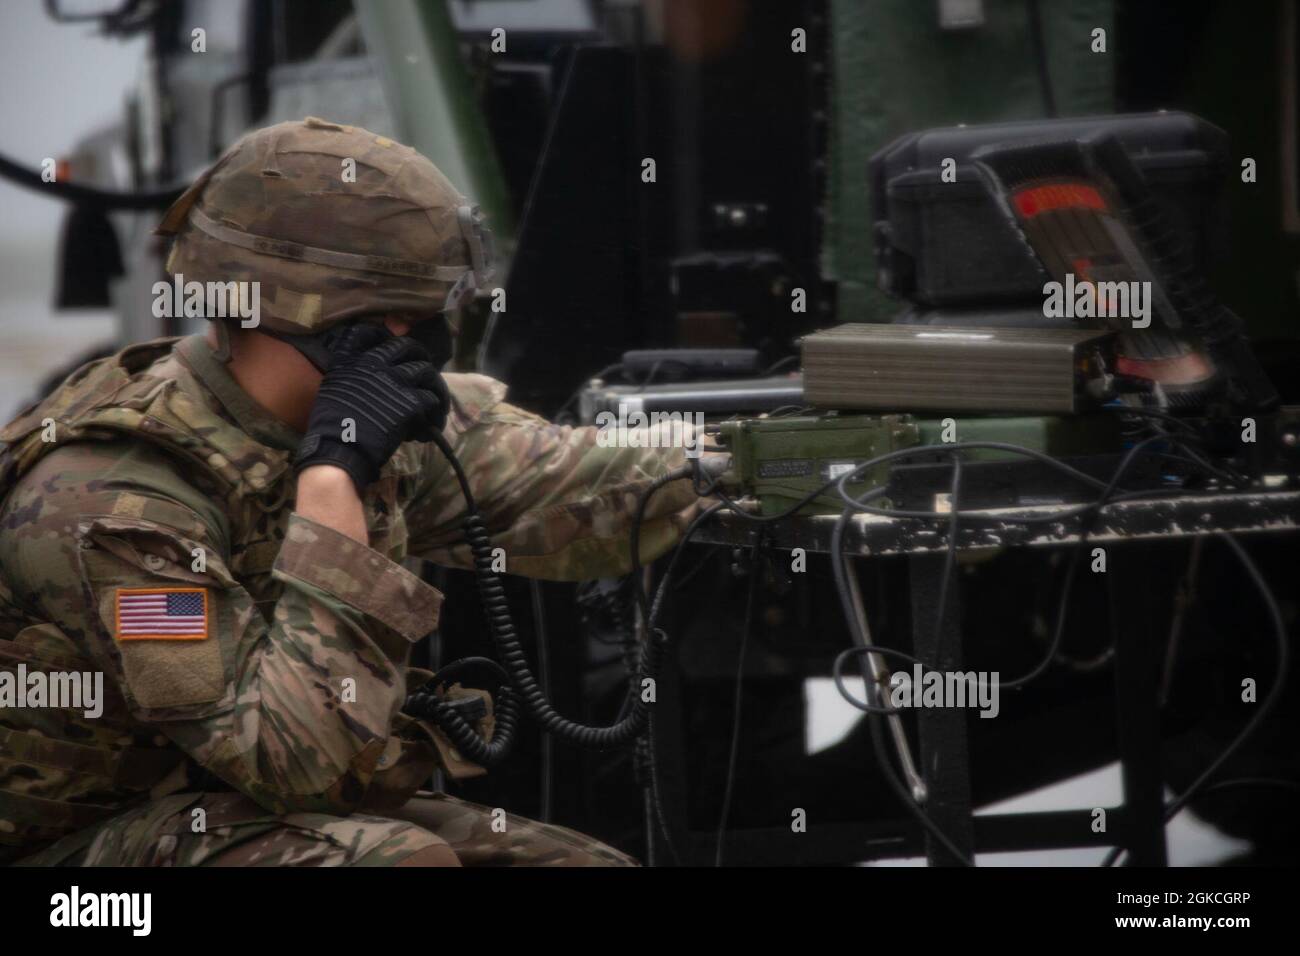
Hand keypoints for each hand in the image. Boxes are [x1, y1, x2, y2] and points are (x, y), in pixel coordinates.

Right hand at [294, 324, 449, 491]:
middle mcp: (374, 363)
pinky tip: (432, 425)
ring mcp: (394, 380)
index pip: (369, 332)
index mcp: (351, 360)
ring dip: (435, 387)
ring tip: (437, 403)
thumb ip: (350, 376)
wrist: (338, 450)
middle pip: (406, 346)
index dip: (386, 335)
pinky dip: (435, 412)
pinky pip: (432, 399)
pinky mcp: (409, 401)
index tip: (395, 345)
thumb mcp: (333, 390)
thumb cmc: (331, 427)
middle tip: (424, 371)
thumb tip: (370, 378)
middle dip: (420, 356)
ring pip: (426, 371)